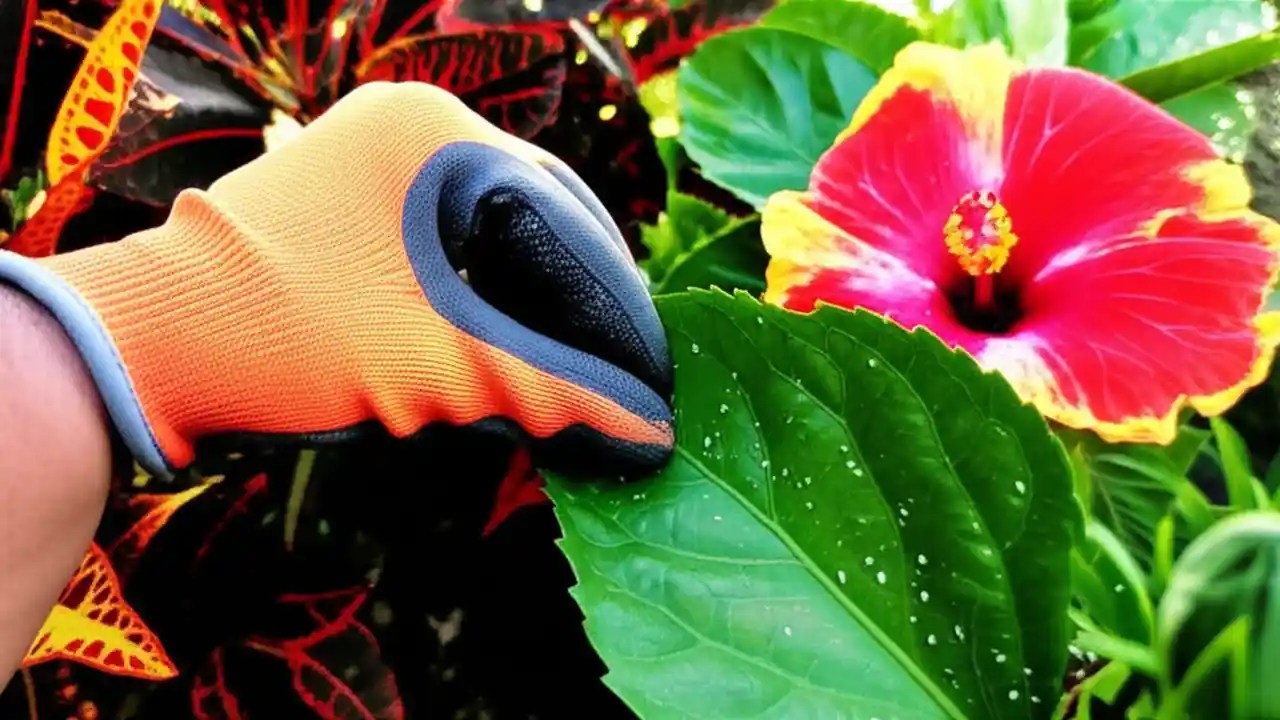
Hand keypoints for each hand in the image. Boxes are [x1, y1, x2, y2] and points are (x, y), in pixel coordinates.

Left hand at [0, 81, 673, 479]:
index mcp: (441, 134)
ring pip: (499, 241)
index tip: (658, 390)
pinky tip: (521, 356)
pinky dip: (492, 305)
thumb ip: (556, 393)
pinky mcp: (355, 203)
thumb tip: (654, 435)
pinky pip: (453, 250)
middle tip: (628, 389)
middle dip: (585, 313)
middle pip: (542, 225)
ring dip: (542, 313)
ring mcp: (379, 162)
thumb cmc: (293, 340)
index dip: (620, 316)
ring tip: (584, 382)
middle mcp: (415, 127)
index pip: (569, 225)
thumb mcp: (440, 365)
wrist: (146, 350)